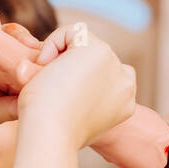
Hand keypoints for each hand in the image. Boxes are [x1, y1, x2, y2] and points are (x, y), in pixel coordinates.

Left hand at [18, 24, 136, 147]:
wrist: (49, 136)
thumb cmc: (52, 134)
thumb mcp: (75, 119)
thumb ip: (81, 101)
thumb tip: (59, 78)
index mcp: (125, 102)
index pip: (106, 77)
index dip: (79, 80)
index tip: (59, 98)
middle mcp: (125, 82)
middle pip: (94, 61)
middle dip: (70, 68)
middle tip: (48, 90)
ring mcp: (114, 64)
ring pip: (83, 46)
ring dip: (62, 59)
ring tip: (46, 82)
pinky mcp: (97, 51)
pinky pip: (74, 31)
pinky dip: (53, 43)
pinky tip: (43, 67)